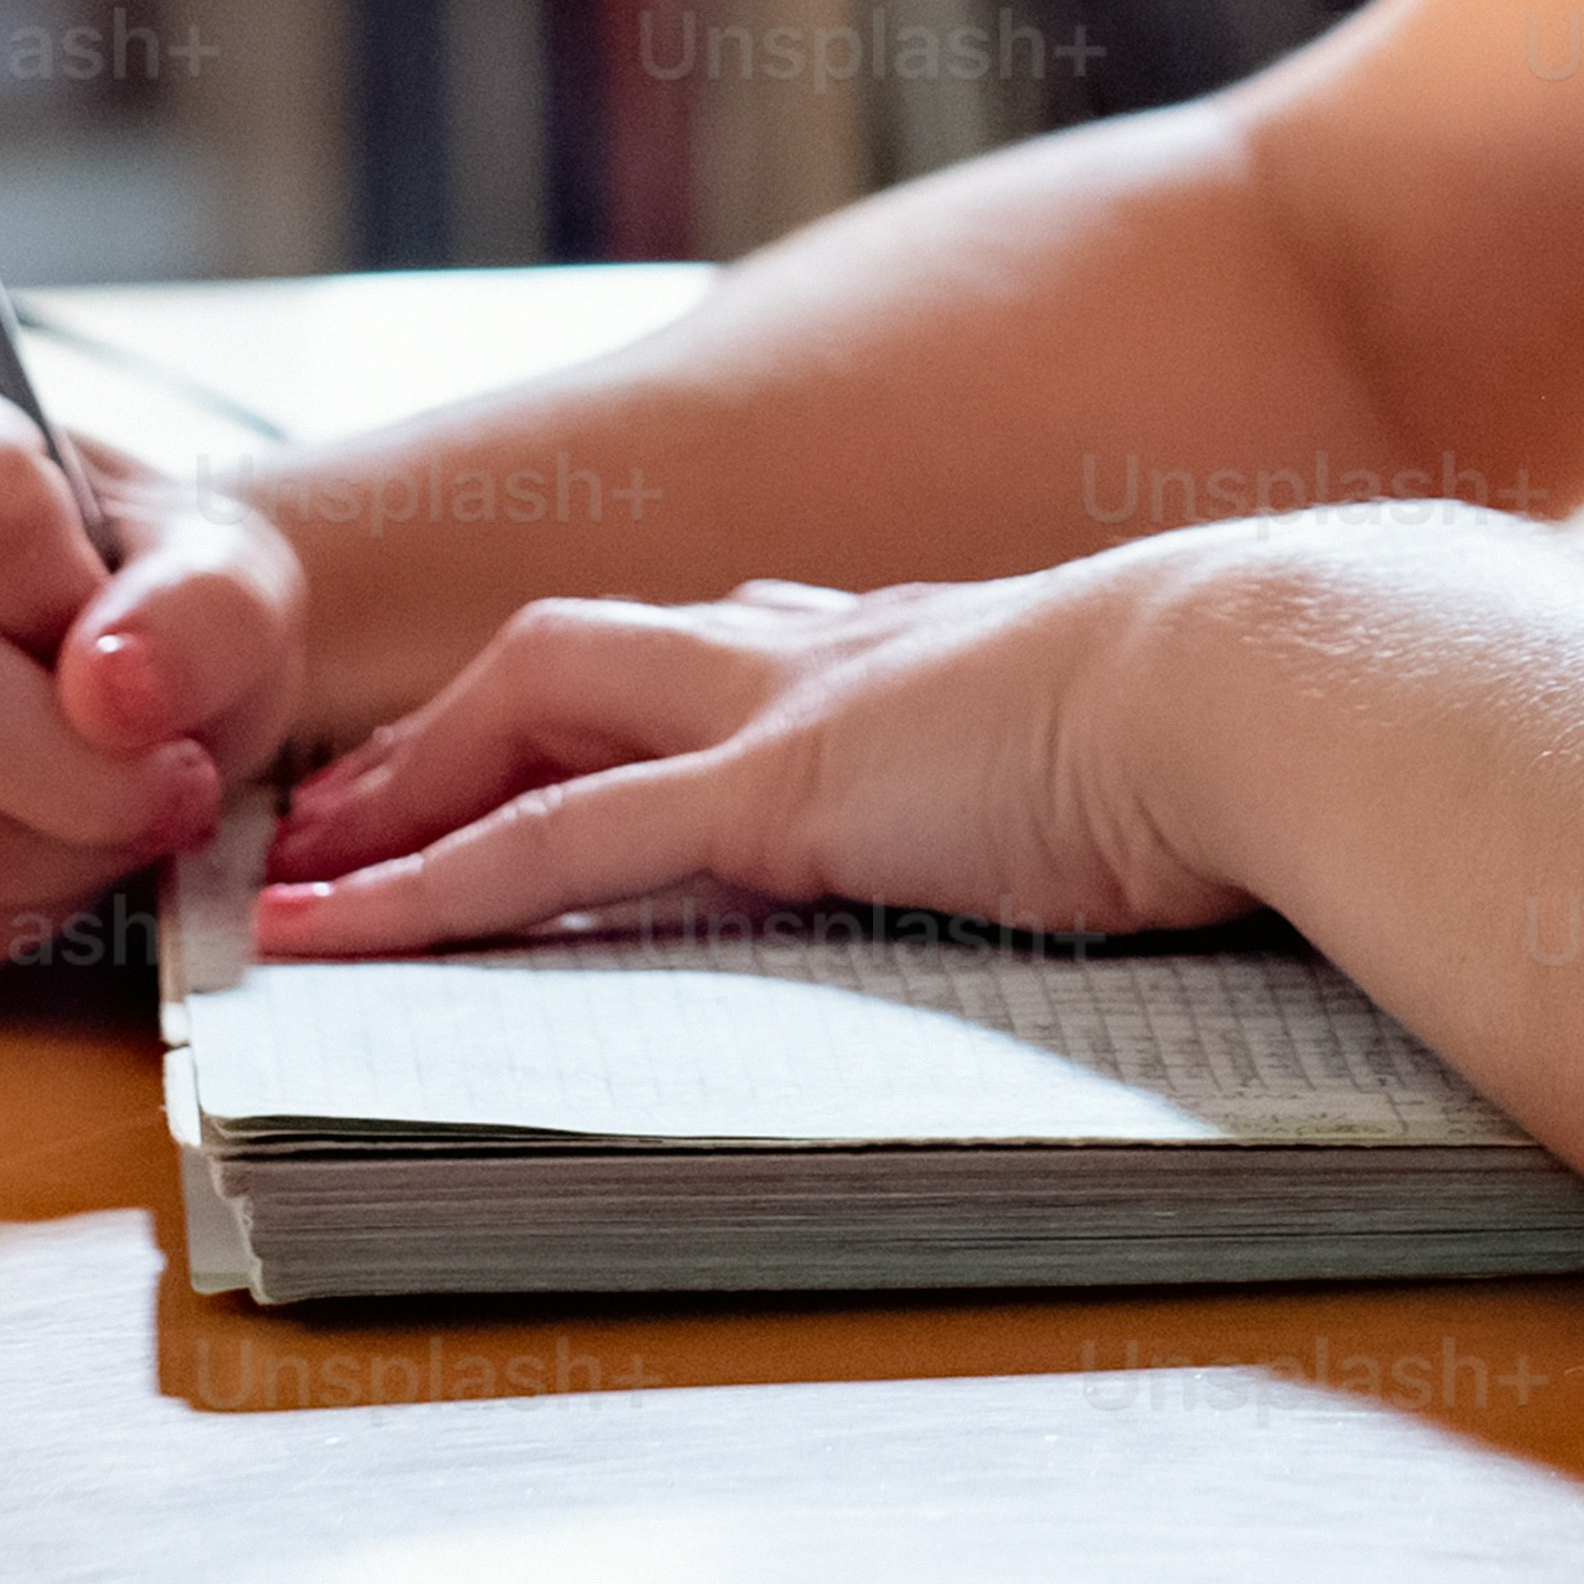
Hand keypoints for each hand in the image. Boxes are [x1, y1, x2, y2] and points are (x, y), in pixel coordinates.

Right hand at [0, 339, 306, 975]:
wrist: (116, 679)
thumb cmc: (136, 590)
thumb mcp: (220, 562)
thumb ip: (204, 601)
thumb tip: (112, 688)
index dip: (69, 596)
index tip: (127, 634)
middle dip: (68, 757)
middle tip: (172, 774)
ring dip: (52, 845)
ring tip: (124, 812)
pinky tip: (49, 855)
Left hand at [230, 546, 1241, 957]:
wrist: (1283, 677)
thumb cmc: (1265, 727)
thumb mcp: (1163, 757)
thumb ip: (1116, 791)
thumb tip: (1168, 845)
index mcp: (921, 646)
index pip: (718, 649)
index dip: (611, 702)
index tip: (535, 754)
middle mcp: (830, 649)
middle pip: (583, 652)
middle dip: (455, 725)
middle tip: (349, 810)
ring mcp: (790, 707)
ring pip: (535, 708)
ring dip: (406, 783)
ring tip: (301, 874)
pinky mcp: (774, 792)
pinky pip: (555, 842)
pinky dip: (430, 886)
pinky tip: (334, 936)